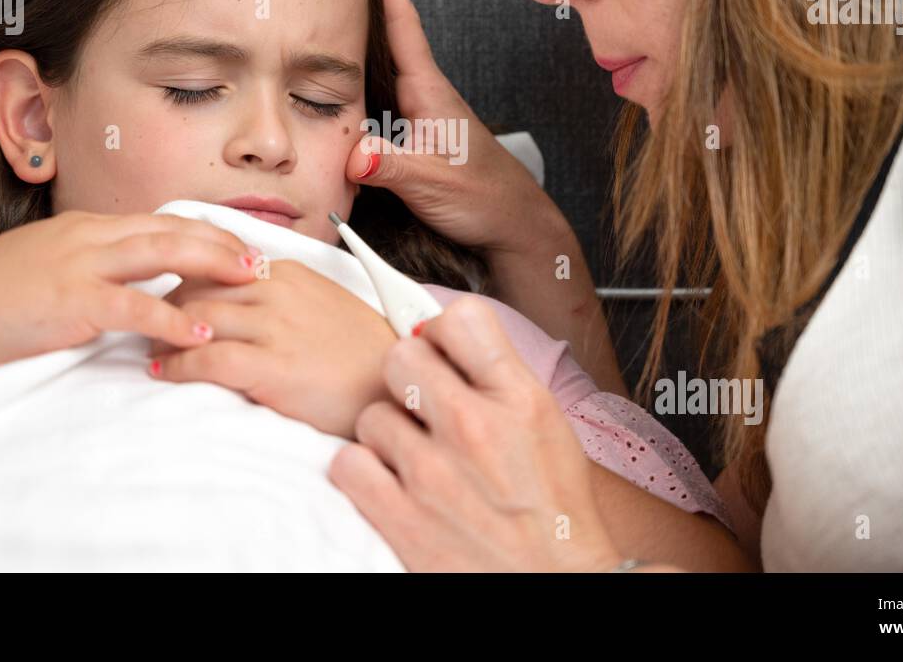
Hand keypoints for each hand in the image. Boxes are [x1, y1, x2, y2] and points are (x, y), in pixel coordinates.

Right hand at [0, 210, 258, 371]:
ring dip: (213, 265)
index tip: (241, 244)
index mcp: (87, 228)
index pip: (161, 221)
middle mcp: (90, 236)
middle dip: (222, 241)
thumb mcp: (48, 267)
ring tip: (252, 280)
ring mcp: (81, 264)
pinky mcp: (72, 301)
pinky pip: (135, 307)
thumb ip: (91, 267)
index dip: (206, 232)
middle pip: (172, 229)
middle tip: (264, 259)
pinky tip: (203, 333)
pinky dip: (173, 319)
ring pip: (162, 253)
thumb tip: (129, 279)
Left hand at [147, 258, 398, 437]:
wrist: (395, 383)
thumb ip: (282, 293)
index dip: (184, 279)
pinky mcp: (272, 366)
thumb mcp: (322, 303)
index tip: (167, 296)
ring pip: (197, 317)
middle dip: (165, 304)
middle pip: (198, 286)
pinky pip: (208, 359)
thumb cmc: (360, 351)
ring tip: (148, 347)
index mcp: (288, 272)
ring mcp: (274, 328)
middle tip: (147, 322)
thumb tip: (243, 294)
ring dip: (163, 334)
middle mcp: (277, 291)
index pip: (216, 263)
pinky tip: (162, 371)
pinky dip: (176, 364)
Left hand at [327, 295, 624, 570]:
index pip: (461, 318)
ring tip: (418, 457)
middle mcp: (475, 428)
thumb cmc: (554, 510)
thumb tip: (446, 336)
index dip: (444, 332)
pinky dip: (365, 473)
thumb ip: (499, 376)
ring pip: (372, 414)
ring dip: (388, 434)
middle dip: (410, 379)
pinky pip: (348, 463)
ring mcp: (432, 474)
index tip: (442, 350)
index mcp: (519, 400)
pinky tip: (392, 483)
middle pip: (402, 355)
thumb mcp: (547, 424)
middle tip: (424, 406)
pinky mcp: (400, 517)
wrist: (554, 583)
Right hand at [345, 0, 563, 253]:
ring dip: (359, 20)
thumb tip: (354, 151)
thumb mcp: (432, 180)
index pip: (400, 17)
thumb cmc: (483, 196)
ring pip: (380, 55)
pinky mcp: (412, 128)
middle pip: (386, 23)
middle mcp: (422, 89)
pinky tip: (340, 67)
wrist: (511, 222)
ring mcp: (418, 107)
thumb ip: (392, 165)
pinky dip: (358, 66)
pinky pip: (378, 86)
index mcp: (427, 87)